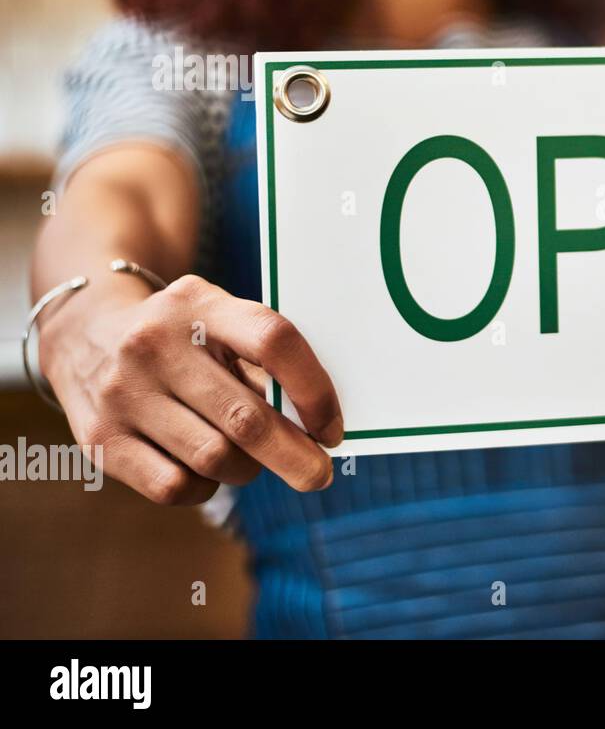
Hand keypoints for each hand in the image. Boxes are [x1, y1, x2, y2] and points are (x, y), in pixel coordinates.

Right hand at [40, 274, 341, 504]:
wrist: (85, 331)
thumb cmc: (183, 334)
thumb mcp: (219, 319)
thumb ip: (263, 360)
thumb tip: (317, 426)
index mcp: (201, 304)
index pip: (274, 342)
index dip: (314, 390)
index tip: (331, 428)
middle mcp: (156, 344)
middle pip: (246, 417)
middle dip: (295, 456)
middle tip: (319, 475)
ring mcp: (124, 392)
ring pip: (214, 457)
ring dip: (247, 469)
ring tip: (250, 459)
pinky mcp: (101, 439)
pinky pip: (173, 486)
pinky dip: (204, 488)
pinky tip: (206, 471)